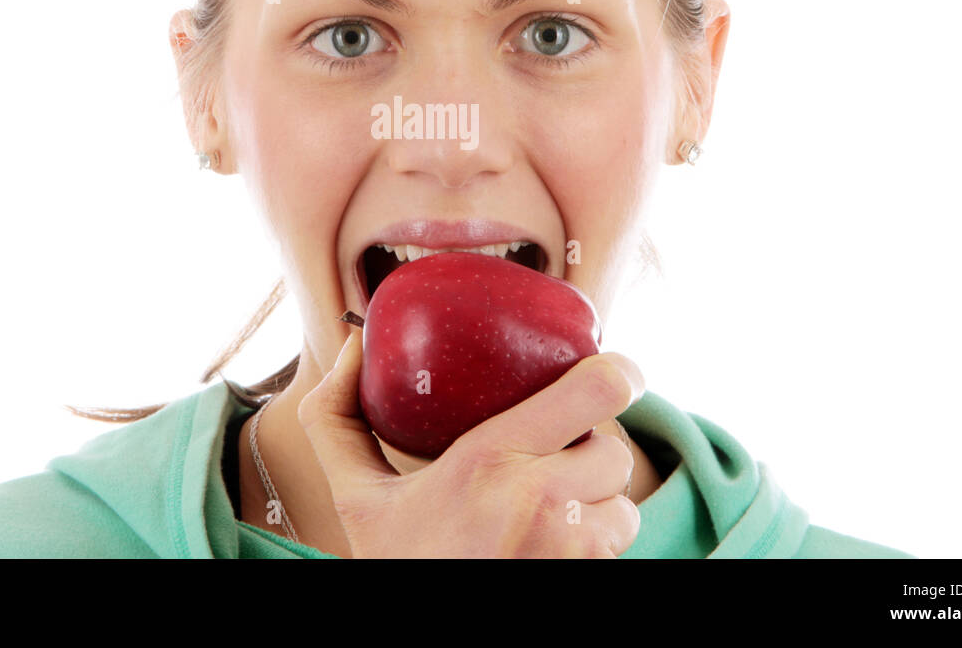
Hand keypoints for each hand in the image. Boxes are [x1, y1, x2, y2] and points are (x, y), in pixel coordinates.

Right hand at [298, 327, 644, 557]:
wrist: (416, 639)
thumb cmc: (394, 565)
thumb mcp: (357, 496)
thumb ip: (339, 418)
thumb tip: (353, 344)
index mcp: (491, 460)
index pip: (597, 391)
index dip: (618, 372)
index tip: (612, 369)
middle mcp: (544, 502)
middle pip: (613, 447)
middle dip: (586, 451)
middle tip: (546, 460)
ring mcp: (574, 551)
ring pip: (622, 502)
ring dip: (595, 501)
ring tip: (544, 511)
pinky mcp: (587, 581)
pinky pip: (616, 544)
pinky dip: (593, 541)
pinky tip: (547, 546)